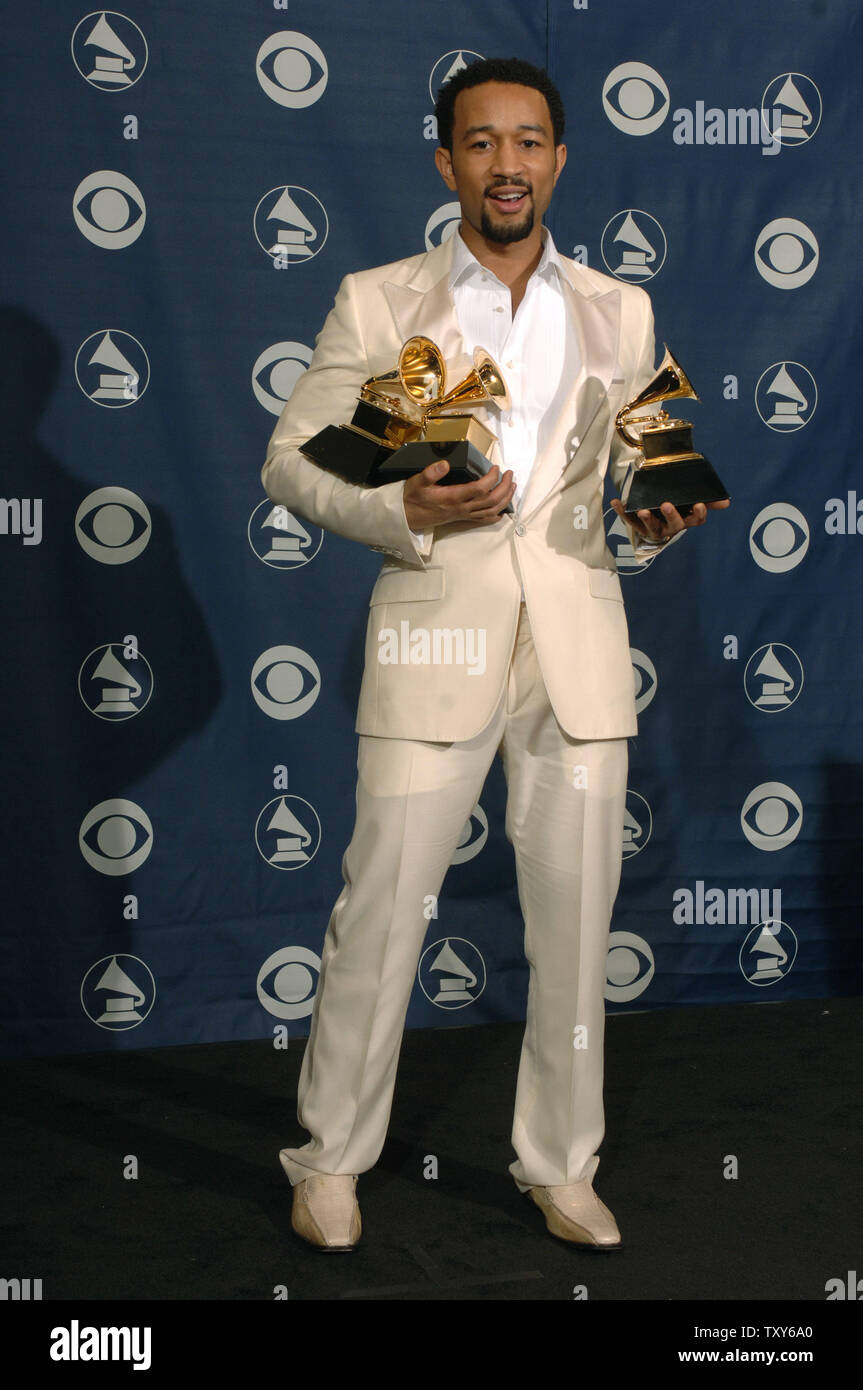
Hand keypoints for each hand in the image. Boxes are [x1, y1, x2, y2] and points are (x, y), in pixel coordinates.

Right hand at [402, 459, 515, 531]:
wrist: (407, 517)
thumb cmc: (413, 498)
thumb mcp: (417, 482)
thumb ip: (430, 473)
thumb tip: (445, 463)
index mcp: (453, 497)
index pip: (480, 489)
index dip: (492, 478)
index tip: (496, 467)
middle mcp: (462, 508)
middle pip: (491, 500)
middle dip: (504, 487)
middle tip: (510, 474)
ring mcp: (463, 514)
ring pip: (491, 511)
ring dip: (505, 499)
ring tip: (512, 487)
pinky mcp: (462, 518)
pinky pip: (483, 520)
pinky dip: (496, 515)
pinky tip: (503, 509)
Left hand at [610, 496, 729, 541]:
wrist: (656, 513)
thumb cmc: (678, 506)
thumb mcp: (691, 503)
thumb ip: (708, 501)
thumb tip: (726, 502)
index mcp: (686, 520)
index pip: (696, 520)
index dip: (697, 513)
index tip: (698, 504)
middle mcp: (671, 528)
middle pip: (674, 524)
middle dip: (671, 515)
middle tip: (666, 504)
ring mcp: (654, 529)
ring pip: (651, 526)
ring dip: (646, 518)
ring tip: (643, 509)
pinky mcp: (638, 527)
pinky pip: (630, 521)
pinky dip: (622, 512)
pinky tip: (616, 502)